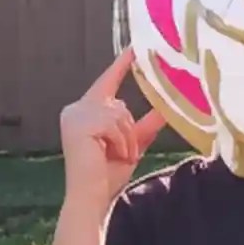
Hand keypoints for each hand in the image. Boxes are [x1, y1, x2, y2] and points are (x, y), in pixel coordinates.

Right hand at [60, 48, 165, 211]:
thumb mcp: (131, 144)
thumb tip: (168, 107)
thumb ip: (146, 124)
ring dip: (125, 139)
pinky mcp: (79, 122)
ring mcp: (75, 114)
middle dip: (128, 131)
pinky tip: (109, 154)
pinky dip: (120, 141)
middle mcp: (76, 108)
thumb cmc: (107, 175)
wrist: (91, 197)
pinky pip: (114, 123)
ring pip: (120, 114)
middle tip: (120, 154)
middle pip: (120, 105)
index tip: (135, 47)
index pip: (108, 82)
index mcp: (85, 111)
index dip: (122, 65)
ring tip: (115, 156)